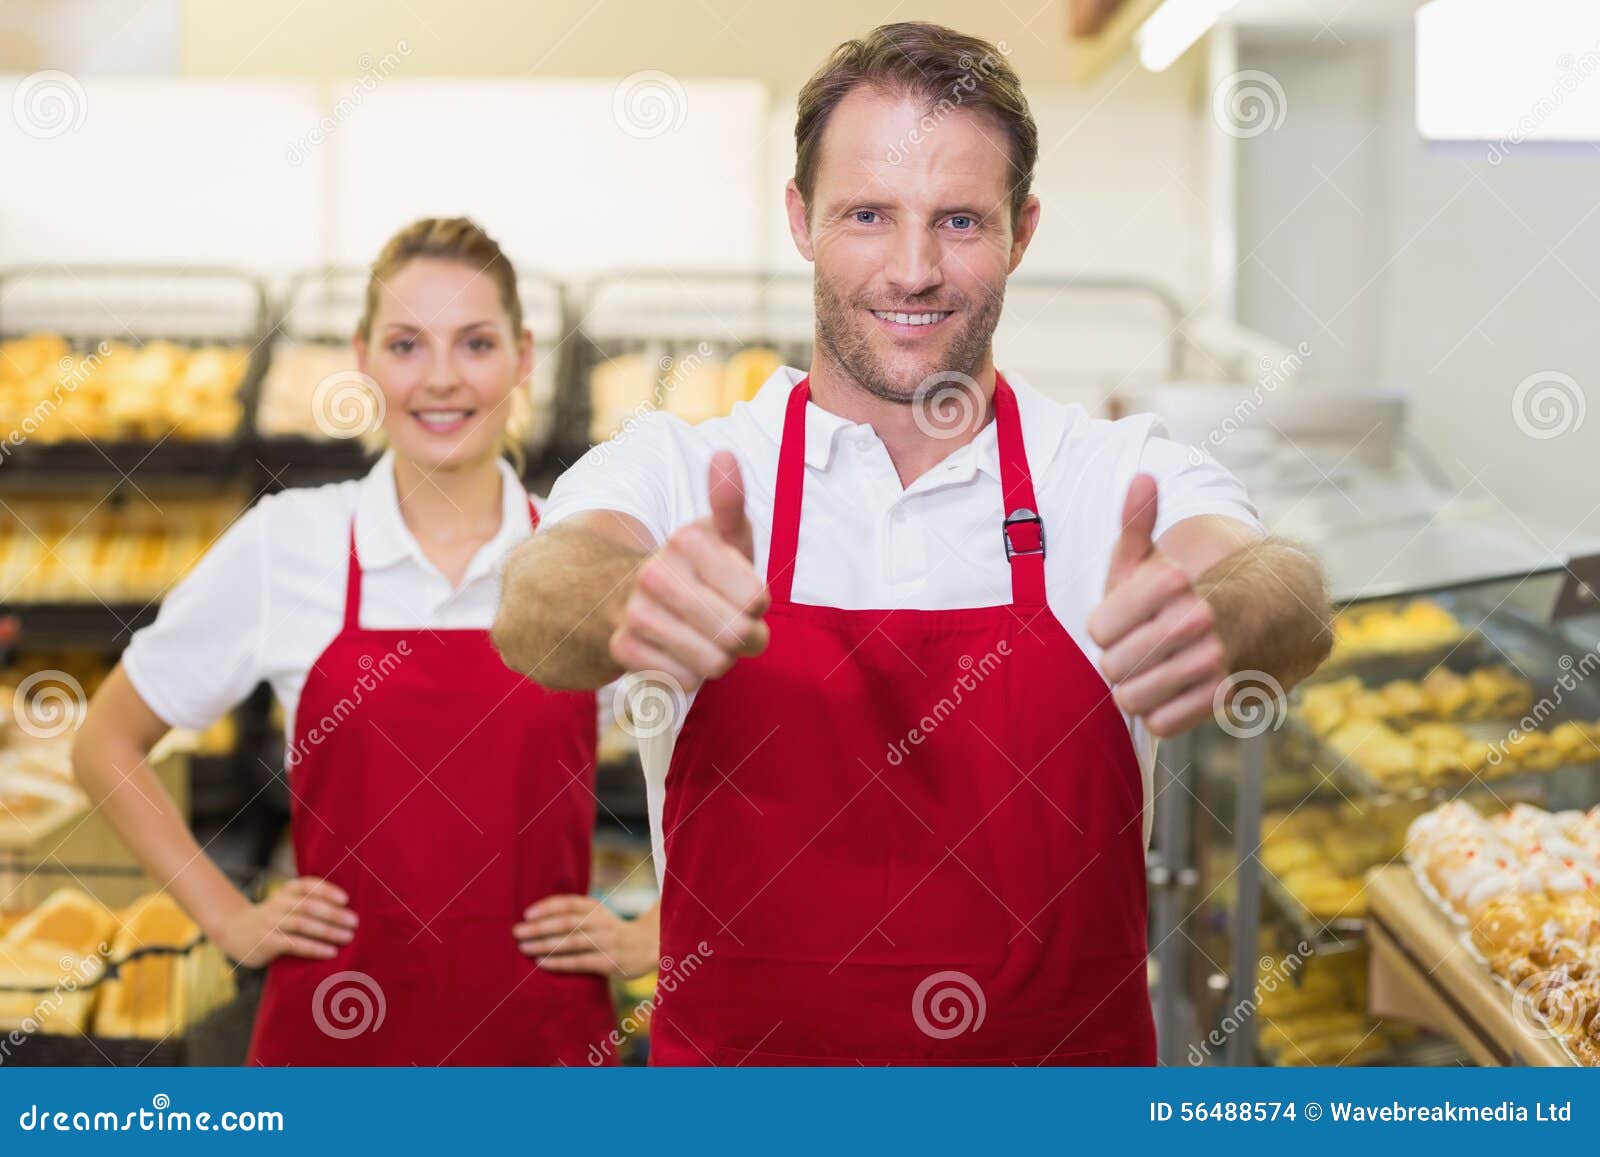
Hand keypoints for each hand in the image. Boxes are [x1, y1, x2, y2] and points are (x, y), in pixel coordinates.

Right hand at [209, 877, 356, 966]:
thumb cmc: (274, 917)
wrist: (234, 931)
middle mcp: (278, 903)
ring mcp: (271, 922)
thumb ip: (308, 901)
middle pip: (309, 905)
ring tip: (348, 937)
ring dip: (328, 931)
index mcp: (286, 891)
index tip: (346, 899)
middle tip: (355, 922)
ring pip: (302, 924)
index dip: (327, 890)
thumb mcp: (287, 903)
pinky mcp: (267, 942)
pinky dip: (314, 947)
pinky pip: (294, 944)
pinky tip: (330, 951)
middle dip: (334, 914)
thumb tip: (347, 910)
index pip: (308, 885)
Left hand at [514, 896, 658, 978]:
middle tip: (517, 932)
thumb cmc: (610, 932)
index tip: (526, 913)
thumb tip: (534, 918)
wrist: (648, 947)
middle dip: (539, 927)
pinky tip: (541, 962)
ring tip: (524, 947)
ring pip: (571, 942)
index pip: (569, 903)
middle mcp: (601, 922)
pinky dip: (558, 962)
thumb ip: (574, 915)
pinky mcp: (609, 962)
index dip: (547, 907)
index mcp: (596, 908)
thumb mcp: (597, 917)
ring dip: (545, 945)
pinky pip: (579, 962)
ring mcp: (606, 942)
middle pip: (566, 922)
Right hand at [608, 451, 769, 690]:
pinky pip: (685, 681)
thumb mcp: (719, 534)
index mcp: (687, 540)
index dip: (758, 605)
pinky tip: (678, 652)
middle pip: (738, 635)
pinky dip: (691, 675)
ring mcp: (636, 612)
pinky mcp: (623, 650)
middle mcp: (656, 573)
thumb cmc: (696, 569)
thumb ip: (729, 502)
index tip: (743, 594)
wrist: (625, 596)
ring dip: (720, 659)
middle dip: (746, 638)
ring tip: (706, 639)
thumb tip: (723, 455)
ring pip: (714, 663)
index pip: (757, 600)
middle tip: (732, 626)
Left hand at [1088, 474, 1229, 737]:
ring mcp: (1213, 661)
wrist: (1270, 617)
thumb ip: (1138, 523)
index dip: (1104, 629)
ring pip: (1131, 699)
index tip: (1120, 622)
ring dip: (1134, 691)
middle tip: (1134, 653)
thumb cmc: (1192, 590)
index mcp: (1172, 581)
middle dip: (1116, 662)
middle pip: (1111, 666)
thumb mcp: (1160, 555)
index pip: (1098, 628)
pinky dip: (1159, 714)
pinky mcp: (1223, 699)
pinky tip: (1170, 694)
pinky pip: (1161, 723)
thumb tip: (1142, 477)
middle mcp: (1194, 619)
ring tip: (1149, 674)